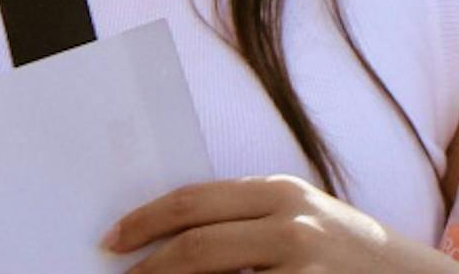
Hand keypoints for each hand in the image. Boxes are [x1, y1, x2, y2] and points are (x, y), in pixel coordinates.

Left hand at [105, 175, 443, 271]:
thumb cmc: (346, 253)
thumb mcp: (302, 219)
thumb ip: (246, 221)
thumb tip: (173, 236)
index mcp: (280, 193)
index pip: (192, 202)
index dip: (145, 221)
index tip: (111, 239)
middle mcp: (292, 225)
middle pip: (197, 245)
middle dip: (149, 267)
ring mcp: (305, 268)